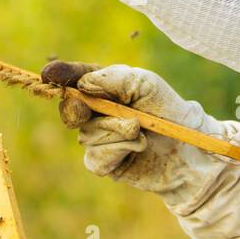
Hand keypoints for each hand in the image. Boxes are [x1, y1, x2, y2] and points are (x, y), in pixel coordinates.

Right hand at [43, 60, 239, 238]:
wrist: (190, 148)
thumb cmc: (168, 110)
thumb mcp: (143, 83)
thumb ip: (112, 78)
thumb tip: (82, 85)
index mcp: (103, 88)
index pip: (75, 80)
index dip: (60, 77)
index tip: (48, 75)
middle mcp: (96, 112)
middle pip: (70, 109)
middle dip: (79, 108)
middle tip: (89, 108)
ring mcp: (98, 138)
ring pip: (87, 135)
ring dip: (115, 130)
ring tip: (141, 129)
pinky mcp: (105, 163)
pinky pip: (96, 157)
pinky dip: (119, 149)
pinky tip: (138, 146)